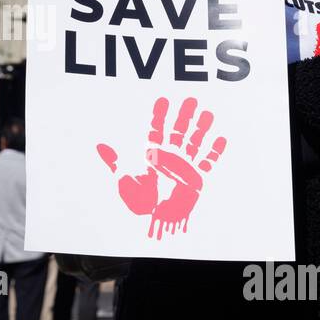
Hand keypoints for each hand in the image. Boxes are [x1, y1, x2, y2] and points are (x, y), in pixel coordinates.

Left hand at [97, 96, 226, 239]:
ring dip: (201, 129)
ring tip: (208, 113)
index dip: (160, 115)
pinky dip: (214, 151)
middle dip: (184, 116)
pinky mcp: (196, 179)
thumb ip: (115, 162)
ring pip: (195, 142)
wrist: (156, 220)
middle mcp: (170, 158)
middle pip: (179, 131)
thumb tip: (99, 146)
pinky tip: (220, 138)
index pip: (157, 130)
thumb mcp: (124, 180)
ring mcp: (184, 166)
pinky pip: (208, 162)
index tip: (163, 100)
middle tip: (190, 100)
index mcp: (153, 155)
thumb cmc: (139, 202)